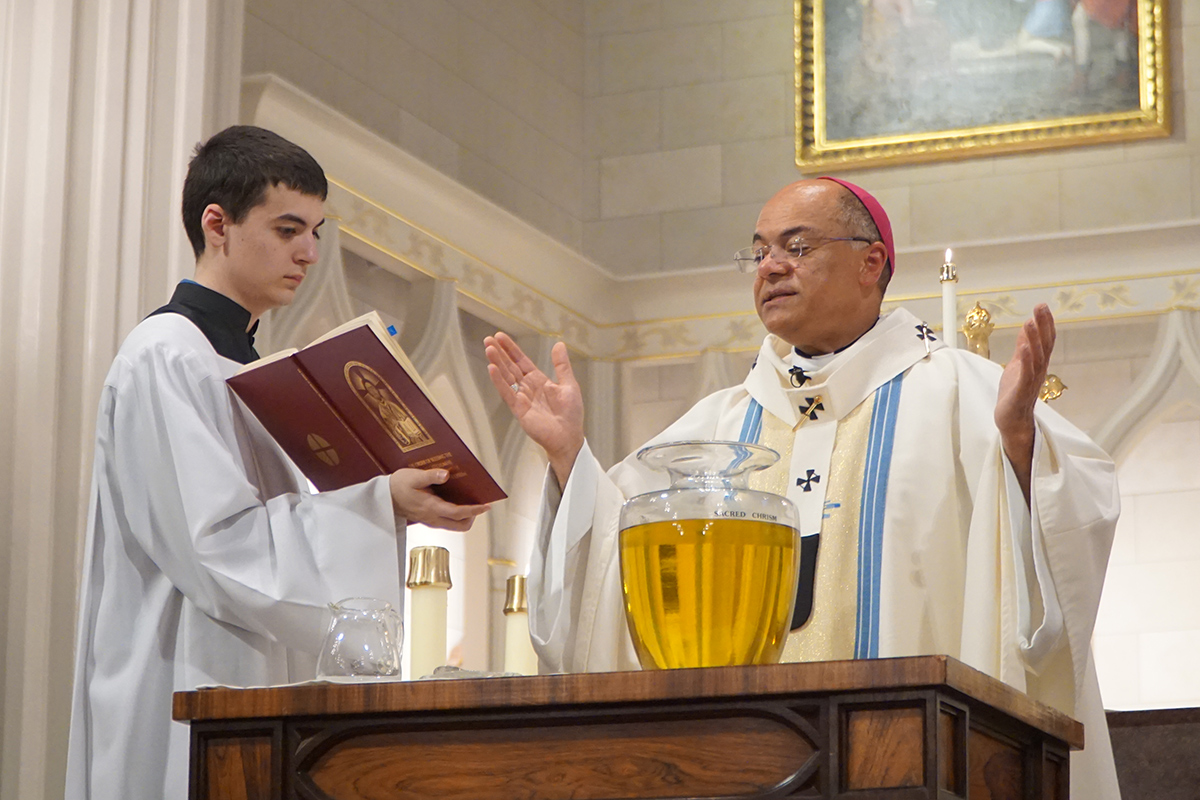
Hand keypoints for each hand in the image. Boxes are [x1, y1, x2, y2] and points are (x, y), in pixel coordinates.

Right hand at [389, 469, 489, 531]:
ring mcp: (431, 520)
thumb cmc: (398, 485)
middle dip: (473, 516)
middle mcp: (433, 518)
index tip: (487, 506)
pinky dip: (457, 515)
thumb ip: (430, 476)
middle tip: (479, 503)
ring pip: (455, 525)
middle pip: (461, 525)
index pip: (459, 513)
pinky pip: (447, 521)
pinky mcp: (428, 519)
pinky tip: (457, 502)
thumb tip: (446, 474)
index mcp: (432, 508)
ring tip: (470, 502)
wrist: (383, 498)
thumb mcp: (413, 476)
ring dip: (465, 517)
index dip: (475, 510)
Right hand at [484, 332, 583, 487]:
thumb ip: (562, 365)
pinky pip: (507, 393)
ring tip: (488, 349)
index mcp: (538, 380)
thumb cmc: (570, 414)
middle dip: (500, 353)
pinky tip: (492, 369)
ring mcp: (521, 398)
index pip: (521, 361)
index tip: (500, 337)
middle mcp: (527, 387)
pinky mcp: (519, 409)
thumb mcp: (569, 384)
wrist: (568, 436)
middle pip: (510, 367)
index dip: (511, 349)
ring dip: (497, 363)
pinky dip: (499, 381)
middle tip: (488, 340)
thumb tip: (559, 344)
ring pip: (506, 377)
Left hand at [995, 303, 1055, 503]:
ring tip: (1031, 322)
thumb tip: (1027, 327)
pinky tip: (1023, 348)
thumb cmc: (1014, 394)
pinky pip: (1025, 375)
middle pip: (1044, 345)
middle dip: (1043, 325)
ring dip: (1034, 340)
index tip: (1042, 305)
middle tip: (1042, 306)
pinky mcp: (1020, 392)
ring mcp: (1030, 382)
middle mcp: (1038, 371)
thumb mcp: (1017, 366)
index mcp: (1037, 364)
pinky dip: (1025, 361)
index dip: (1045, 323)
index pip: (1044, 340)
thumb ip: (1023, 347)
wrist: (1011, 422)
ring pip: (1035, 358)